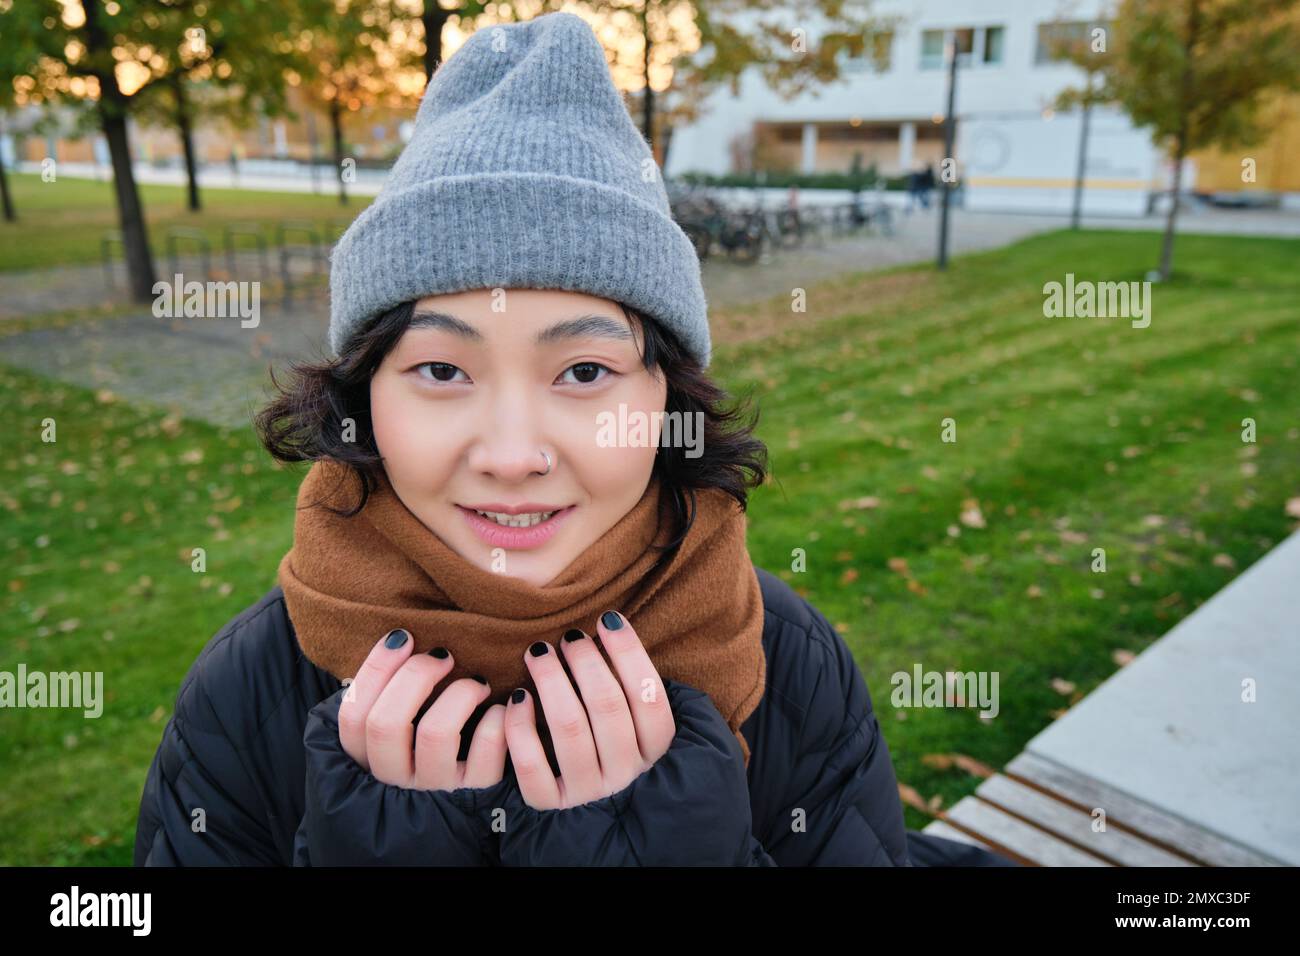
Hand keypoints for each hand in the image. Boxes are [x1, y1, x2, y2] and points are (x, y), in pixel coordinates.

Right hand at [337, 627, 506, 791]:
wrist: (464, 821)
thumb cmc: (428, 760)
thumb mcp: (396, 742)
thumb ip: (385, 704)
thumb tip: (394, 646)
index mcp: (369, 762)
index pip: (353, 716)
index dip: (375, 669)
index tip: (402, 636)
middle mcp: (396, 780)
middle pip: (387, 722)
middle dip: (415, 675)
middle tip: (443, 655)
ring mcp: (435, 789)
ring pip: (435, 732)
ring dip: (460, 693)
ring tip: (477, 683)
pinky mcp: (477, 794)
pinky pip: (485, 750)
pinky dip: (496, 721)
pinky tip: (500, 709)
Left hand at [505, 610, 675, 809]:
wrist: (595, 824)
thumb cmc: (616, 753)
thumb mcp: (642, 731)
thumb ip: (638, 692)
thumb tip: (616, 631)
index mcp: (654, 752)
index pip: (649, 697)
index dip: (629, 653)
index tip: (607, 619)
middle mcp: (624, 774)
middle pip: (608, 707)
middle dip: (586, 662)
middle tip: (569, 637)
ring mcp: (587, 793)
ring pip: (569, 729)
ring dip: (552, 681)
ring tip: (539, 652)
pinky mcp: (550, 806)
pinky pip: (532, 765)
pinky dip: (521, 728)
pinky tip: (517, 698)